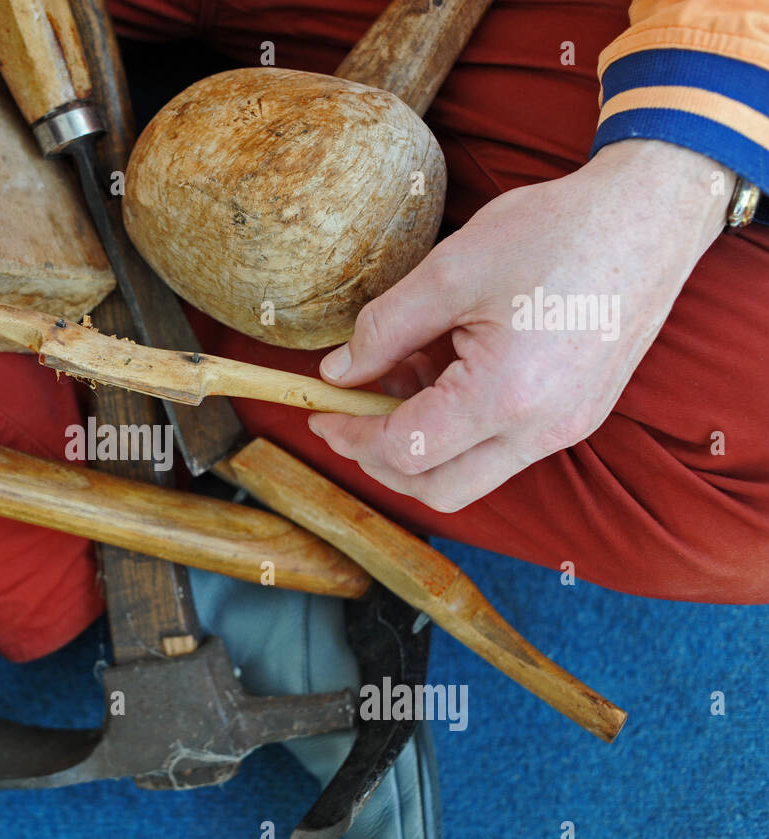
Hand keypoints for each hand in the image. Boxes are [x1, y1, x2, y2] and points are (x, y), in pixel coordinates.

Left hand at [311, 139, 731, 511]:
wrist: (652, 214)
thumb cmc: (556, 231)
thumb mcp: (450, 271)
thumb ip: (383, 330)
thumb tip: (338, 373)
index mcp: (506, 396)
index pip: (405, 450)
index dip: (351, 435)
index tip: (321, 411)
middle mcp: (543, 430)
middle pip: (439, 489)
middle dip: (382, 461)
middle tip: (347, 418)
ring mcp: (567, 428)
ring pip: (472, 473)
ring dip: (421, 443)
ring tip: (397, 377)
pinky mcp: (578, 415)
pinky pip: (503, 446)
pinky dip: (460, 427)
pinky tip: (440, 373)